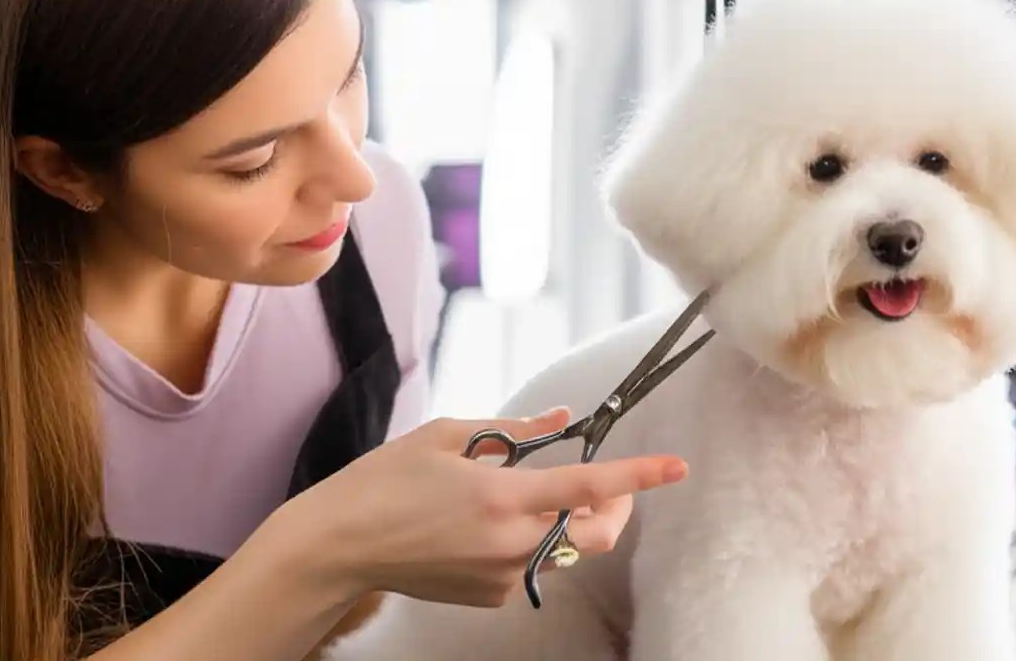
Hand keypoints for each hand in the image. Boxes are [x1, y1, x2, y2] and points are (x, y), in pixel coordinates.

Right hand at [279, 408, 688, 607]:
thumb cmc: (384, 483)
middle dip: (616, 508)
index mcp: (502, 495)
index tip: (676, 466)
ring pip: (565, 550)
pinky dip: (529, 541)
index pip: (590, 487)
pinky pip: (531, 566)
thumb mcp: (446, 437)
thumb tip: (562, 420)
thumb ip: (514, 431)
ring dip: (567, 522)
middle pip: (596, 533)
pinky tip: (486, 526)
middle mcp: (511, 542)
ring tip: (524, 495)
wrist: (339, 548)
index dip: (639, 476)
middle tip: (606, 482)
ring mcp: (503, 576)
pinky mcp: (491, 596)